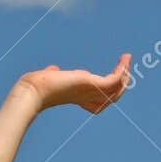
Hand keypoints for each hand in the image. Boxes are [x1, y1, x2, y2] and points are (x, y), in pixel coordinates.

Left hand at [17, 53, 131, 113]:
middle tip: (125, 67)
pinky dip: (122, 69)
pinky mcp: (93, 84)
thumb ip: (55, 74)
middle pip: (112, 97)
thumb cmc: (35, 86)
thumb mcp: (50, 78)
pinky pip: (115, 80)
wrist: (33, 91)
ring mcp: (91, 92)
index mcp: (78, 97)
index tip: (112, 78)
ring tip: (127, 58)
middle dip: (121, 84)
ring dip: (125, 73)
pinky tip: (124, 58)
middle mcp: (87, 97)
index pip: (98, 102)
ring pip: (117, 89)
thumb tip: (53, 69)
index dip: (107, 94)